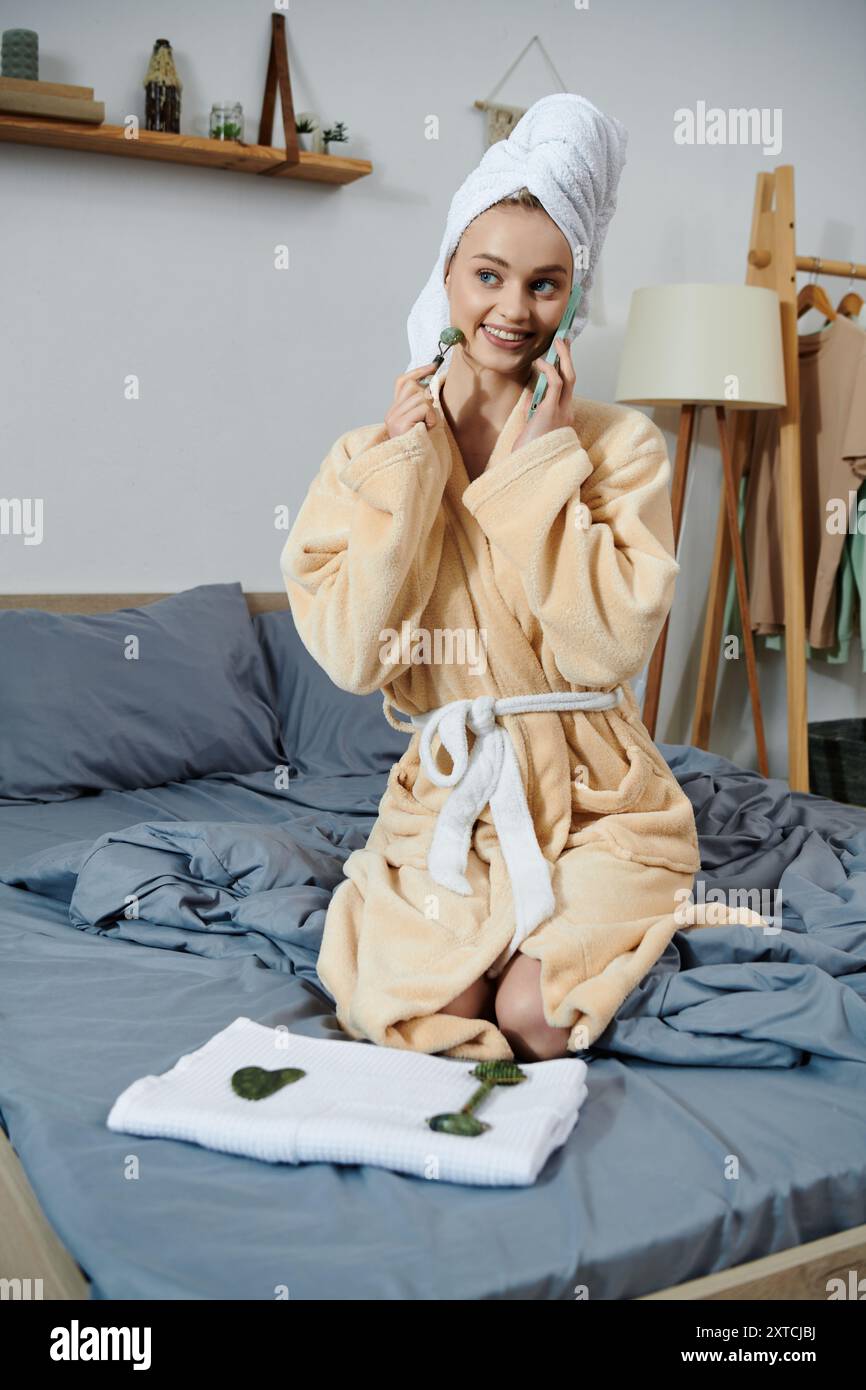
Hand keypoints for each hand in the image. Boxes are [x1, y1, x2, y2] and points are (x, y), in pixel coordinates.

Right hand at [384, 363, 440, 439]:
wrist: (414, 467)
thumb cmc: (422, 445)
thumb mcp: (423, 421)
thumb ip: (423, 404)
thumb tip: (430, 383)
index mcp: (395, 410)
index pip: (402, 382)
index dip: (418, 372)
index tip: (433, 366)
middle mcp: (391, 412)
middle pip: (412, 386)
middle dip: (426, 398)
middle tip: (428, 417)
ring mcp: (394, 418)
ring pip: (420, 397)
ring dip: (430, 412)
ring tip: (426, 427)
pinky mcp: (400, 423)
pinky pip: (423, 408)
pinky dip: (430, 418)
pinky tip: (426, 429)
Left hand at [511, 337, 575, 452]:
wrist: (530, 471)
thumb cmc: (529, 453)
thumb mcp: (531, 429)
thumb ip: (533, 411)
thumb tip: (529, 395)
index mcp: (564, 417)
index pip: (567, 389)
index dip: (564, 370)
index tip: (558, 356)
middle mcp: (567, 412)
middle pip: (572, 378)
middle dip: (568, 358)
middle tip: (563, 340)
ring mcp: (562, 411)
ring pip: (569, 377)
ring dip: (564, 357)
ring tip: (557, 342)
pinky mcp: (551, 411)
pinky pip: (555, 383)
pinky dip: (549, 369)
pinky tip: (540, 362)